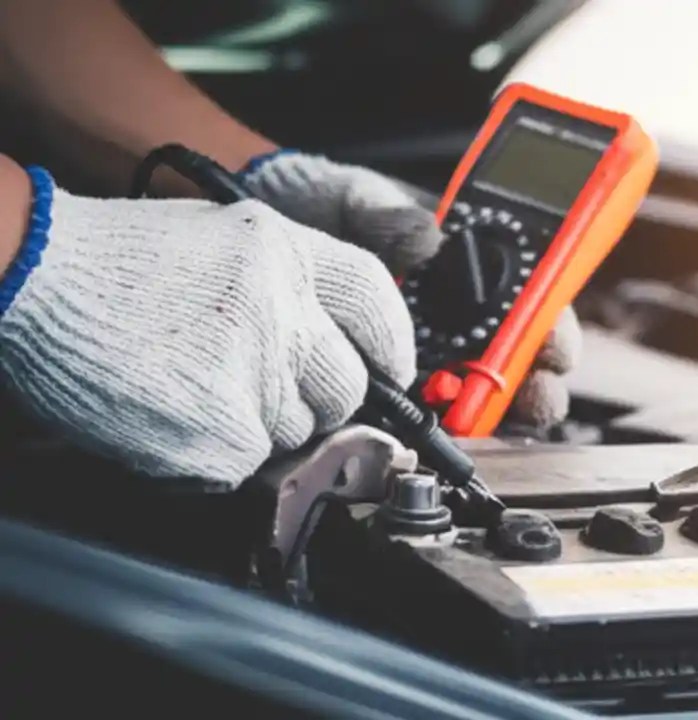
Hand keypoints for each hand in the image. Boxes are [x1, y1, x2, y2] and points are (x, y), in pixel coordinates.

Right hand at [0, 167, 414, 487]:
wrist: (34, 277)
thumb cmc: (114, 263)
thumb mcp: (220, 240)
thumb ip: (286, 285)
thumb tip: (339, 347)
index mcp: (286, 252)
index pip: (375, 302)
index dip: (393, 345)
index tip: (392, 372)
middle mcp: (282, 309)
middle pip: (348, 386)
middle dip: (317, 399)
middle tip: (261, 387)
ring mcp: (254, 373)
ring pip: (294, 431)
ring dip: (257, 425)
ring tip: (193, 385)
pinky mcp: (221, 431)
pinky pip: (244, 463)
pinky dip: (212, 454)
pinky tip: (171, 413)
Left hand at [239, 150, 580, 429]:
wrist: (271, 234)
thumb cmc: (328, 210)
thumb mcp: (360, 199)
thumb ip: (391, 214)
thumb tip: (426, 238)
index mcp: (476, 263)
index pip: (537, 297)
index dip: (554, 325)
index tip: (554, 346)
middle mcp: (467, 313)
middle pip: (522, 357)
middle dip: (535, 382)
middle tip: (531, 397)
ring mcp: (436, 353)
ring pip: (487, 394)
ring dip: (497, 412)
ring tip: (484, 419)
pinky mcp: (399, 386)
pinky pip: (433, 414)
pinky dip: (446, 425)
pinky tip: (443, 429)